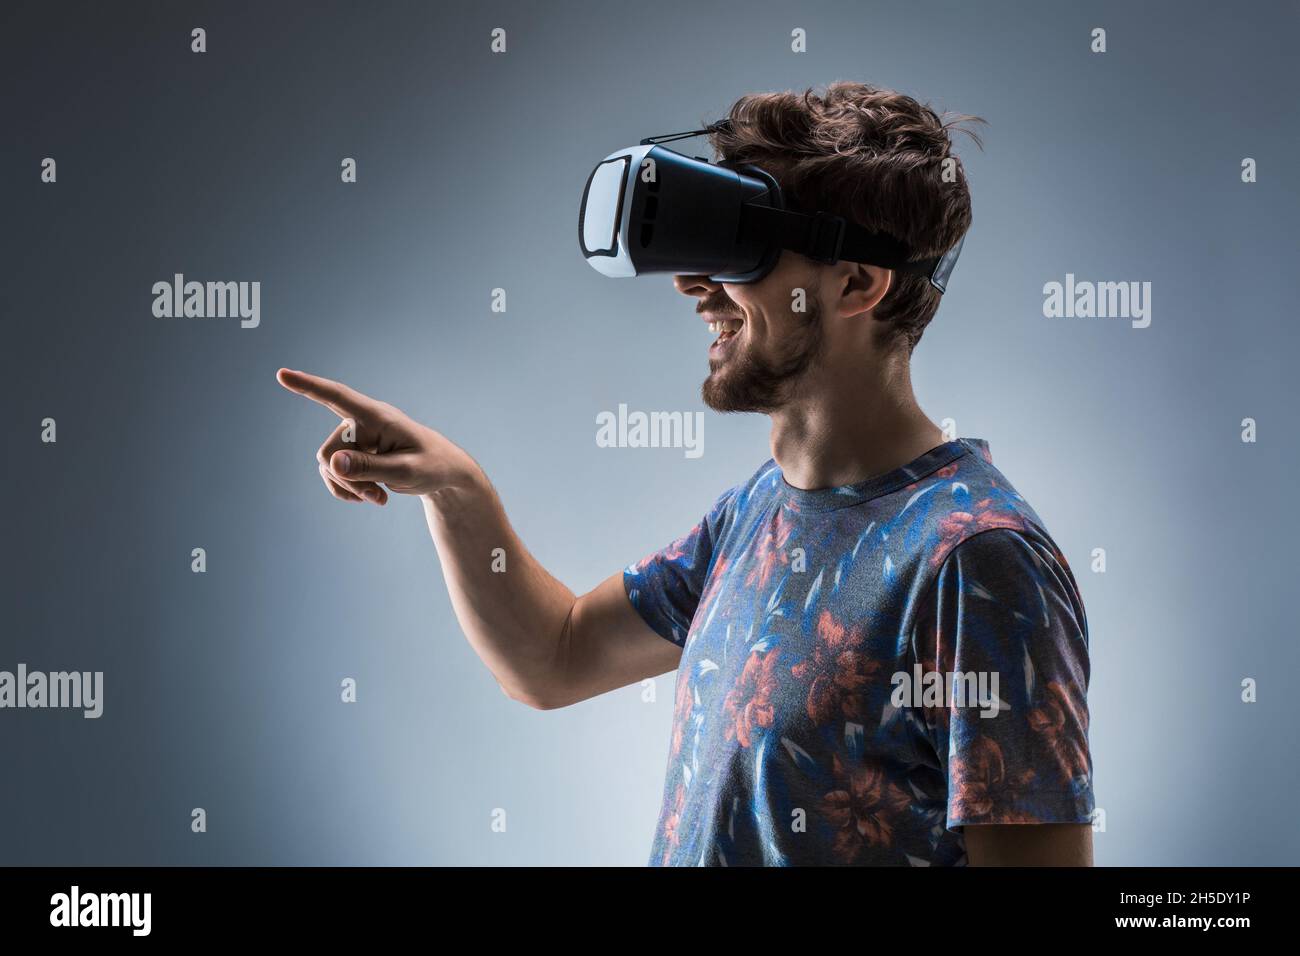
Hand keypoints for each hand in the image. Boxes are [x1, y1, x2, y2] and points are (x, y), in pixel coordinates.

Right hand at [277, 368, 477, 504]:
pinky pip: (334, 473)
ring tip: (378, 498)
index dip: (309, 386)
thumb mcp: (405, 471)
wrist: (443, 473)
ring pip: (329, 465)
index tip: (282, 374)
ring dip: (350, 487)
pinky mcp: (354, 453)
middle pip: (330, 451)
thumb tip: (332, 463)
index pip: (338, 397)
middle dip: (347, 479)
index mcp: (378, 416)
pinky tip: (370, 497)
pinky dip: (348, 489)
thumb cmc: (432, 465)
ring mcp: (356, 438)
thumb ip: (369, 467)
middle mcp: (362, 422)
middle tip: (377, 497)